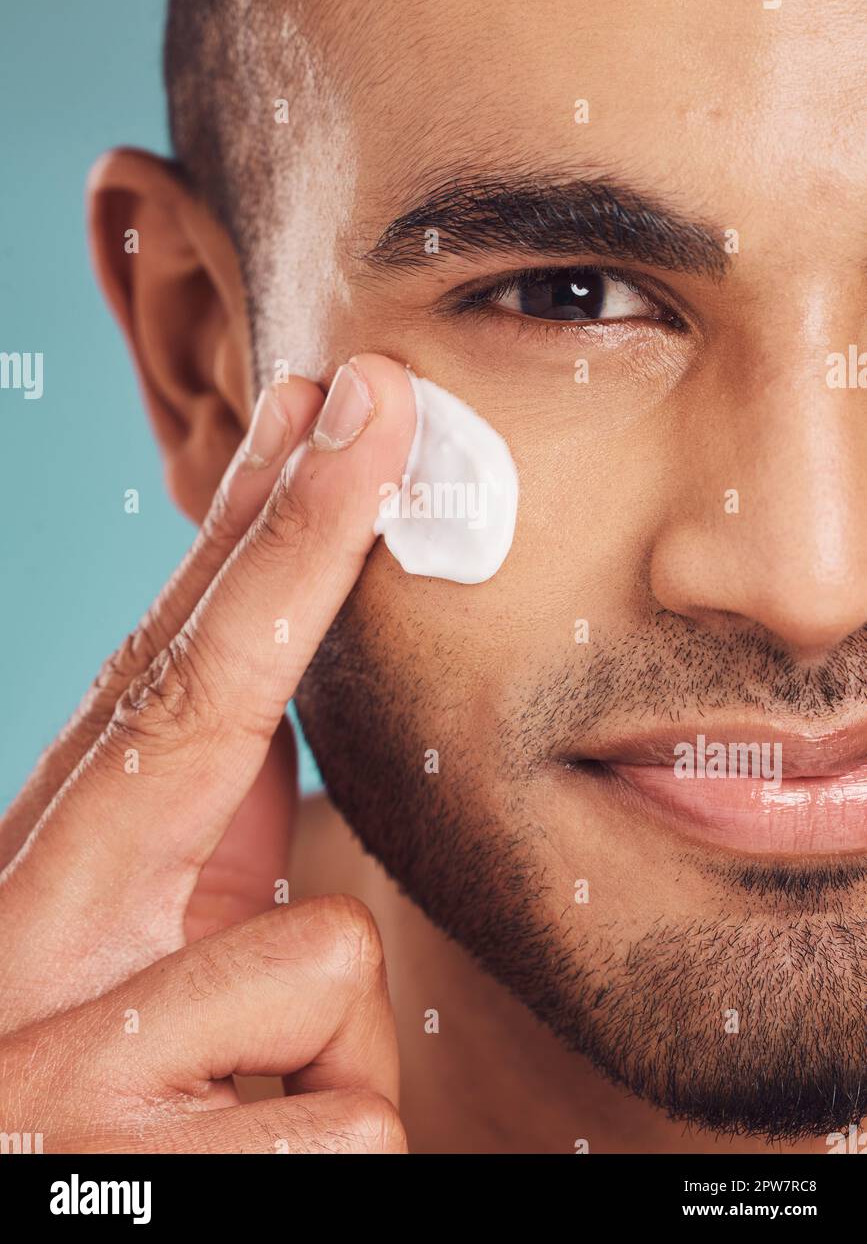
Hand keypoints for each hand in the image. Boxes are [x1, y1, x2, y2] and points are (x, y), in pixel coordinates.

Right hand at [0, 354, 415, 1152]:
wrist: (12, 1209)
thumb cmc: (94, 1096)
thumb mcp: (137, 970)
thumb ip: (210, 860)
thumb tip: (292, 730)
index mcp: (63, 875)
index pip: (179, 673)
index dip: (260, 533)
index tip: (330, 401)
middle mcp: (37, 929)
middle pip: (197, 687)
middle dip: (298, 527)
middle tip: (366, 388)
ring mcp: (73, 1056)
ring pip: (328, 961)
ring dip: (323, 1048)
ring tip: (228, 1111)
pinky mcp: (140, 1171)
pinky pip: (349, 1118)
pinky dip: (322, 1147)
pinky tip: (231, 1173)